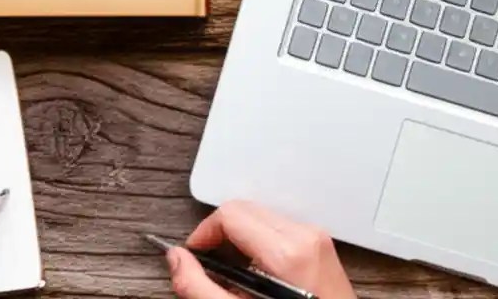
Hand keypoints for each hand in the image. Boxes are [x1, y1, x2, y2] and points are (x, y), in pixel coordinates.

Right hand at [167, 201, 356, 298]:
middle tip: (209, 266)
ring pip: (261, 216)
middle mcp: (305, 236)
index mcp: (287, 253)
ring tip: (233, 274)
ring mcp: (316, 238)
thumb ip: (201, 287)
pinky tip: (257, 273)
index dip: (203, 233)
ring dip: (239, 238)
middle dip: (220, 233)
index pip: (231, 214)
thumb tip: (178, 259)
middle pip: (245, 209)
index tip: (194, 255)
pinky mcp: (320, 244)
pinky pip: (279, 228)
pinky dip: (259, 243)